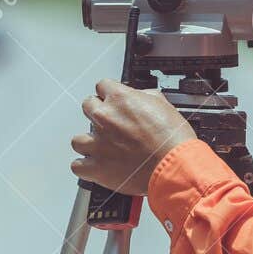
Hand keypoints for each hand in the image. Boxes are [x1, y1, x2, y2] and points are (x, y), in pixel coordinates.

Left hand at [70, 79, 195, 194]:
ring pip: (78, 140)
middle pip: (87, 107)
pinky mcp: (96, 167)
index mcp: (120, 99)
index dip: (109, 94)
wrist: (175, 167)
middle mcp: (104, 118)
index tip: (113, 102)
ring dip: (88, 143)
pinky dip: (85, 167)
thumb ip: (145, 98)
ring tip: (102, 149)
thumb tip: (140, 98)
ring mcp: (97, 143)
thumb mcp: (164, 105)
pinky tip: (96, 167)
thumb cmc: (173, 140)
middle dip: (97, 115)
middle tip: (110, 126)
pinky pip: (77, 165)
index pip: (102, 86)